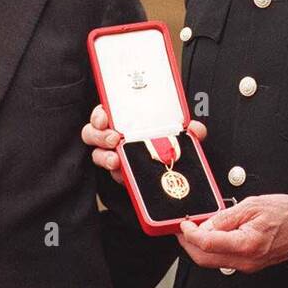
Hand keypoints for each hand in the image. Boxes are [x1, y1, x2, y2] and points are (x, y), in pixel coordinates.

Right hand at [82, 104, 205, 183]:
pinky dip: (119, 175)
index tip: (104, 118)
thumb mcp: (179, 132)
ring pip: (98, 154)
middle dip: (100, 135)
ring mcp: (114, 155)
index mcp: (124, 120)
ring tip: (116, 160)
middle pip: (93, 132)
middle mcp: (115, 136)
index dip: (99, 114)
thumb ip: (188, 129)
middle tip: (114, 138)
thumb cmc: (167, 142)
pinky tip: (124, 174)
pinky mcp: (120, 174)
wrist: (172, 169)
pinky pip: (113, 175)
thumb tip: (195, 129)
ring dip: (104, 157)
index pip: (104, 112)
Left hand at [177, 194, 287, 273]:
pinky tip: (214, 235)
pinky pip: (225, 260)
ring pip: (213, 261)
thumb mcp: (252, 205)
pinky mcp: (250, 265)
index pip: (206, 244)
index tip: (184, 224)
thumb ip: (225, 217)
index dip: (190, 234)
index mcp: (246, 244)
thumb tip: (204, 225)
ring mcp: (248, 266)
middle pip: (204, 259)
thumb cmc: (287, 214)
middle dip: (189, 244)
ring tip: (198, 229)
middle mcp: (246, 261)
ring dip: (200, 247)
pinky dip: (214, 249)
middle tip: (184, 229)